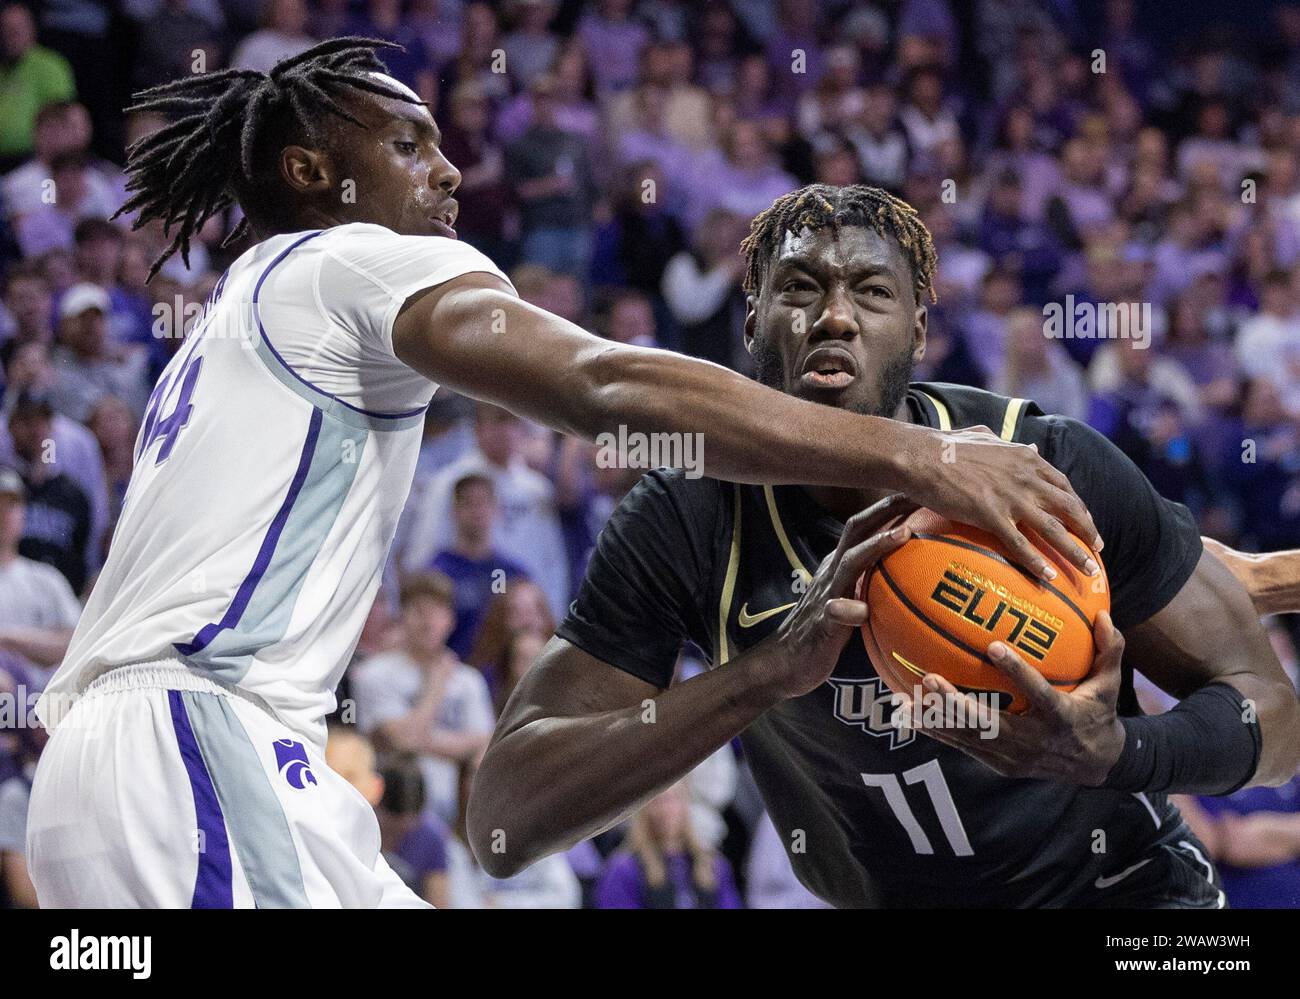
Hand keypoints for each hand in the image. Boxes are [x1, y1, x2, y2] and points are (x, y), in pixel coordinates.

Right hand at [752, 494, 915, 699]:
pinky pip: (835, 612)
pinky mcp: (821, 623)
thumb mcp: (851, 601)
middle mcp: (832, 571)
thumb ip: (873, 586)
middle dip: (885, 508)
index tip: (917, 488)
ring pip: (849, 562)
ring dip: (876, 545)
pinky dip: (850, 608)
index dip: (888, 505)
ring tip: (902, 533)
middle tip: (915, 491)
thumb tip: (914, 581)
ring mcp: (826, 594)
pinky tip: (862, 611)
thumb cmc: (826, 633)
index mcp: (840, 564)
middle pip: (856, 529)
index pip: (864, 525)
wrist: (785, 661)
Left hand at [899, 611, 1127, 785]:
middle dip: (958, 704)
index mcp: (1062, 716)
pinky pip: (961, 746)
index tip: (995, 646)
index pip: (1038, 692)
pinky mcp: (997, 763)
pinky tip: (908, 715)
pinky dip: (935, 731)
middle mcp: (1034, 739)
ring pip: (968, 737)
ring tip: (905, 701)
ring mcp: (1013, 755)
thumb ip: (1109, 650)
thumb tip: (1103, 615)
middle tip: (932, 679)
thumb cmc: (1097, 714)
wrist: (1096, 766)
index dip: (1017, 671)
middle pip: (990, 723)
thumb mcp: (1110, 685)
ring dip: (936, 719)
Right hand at [905, 425, 1101, 582]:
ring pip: (1053, 530)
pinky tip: (1048, 577)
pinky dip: (1037, 562)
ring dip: (1074, 552)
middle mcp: (1026, 477)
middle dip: (1087, 530)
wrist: (921, 456)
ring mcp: (1010, 498)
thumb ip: (1012, 444)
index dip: (1079, 506)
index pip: (1063, 485)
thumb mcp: (986, 437)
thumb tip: (1033, 445)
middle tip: (1097, 550)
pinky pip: (1020, 544)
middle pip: (1068, 508)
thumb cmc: (946, 446)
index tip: (1085, 522)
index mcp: (1026, 458)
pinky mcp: (991, 515)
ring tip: (1088, 571)